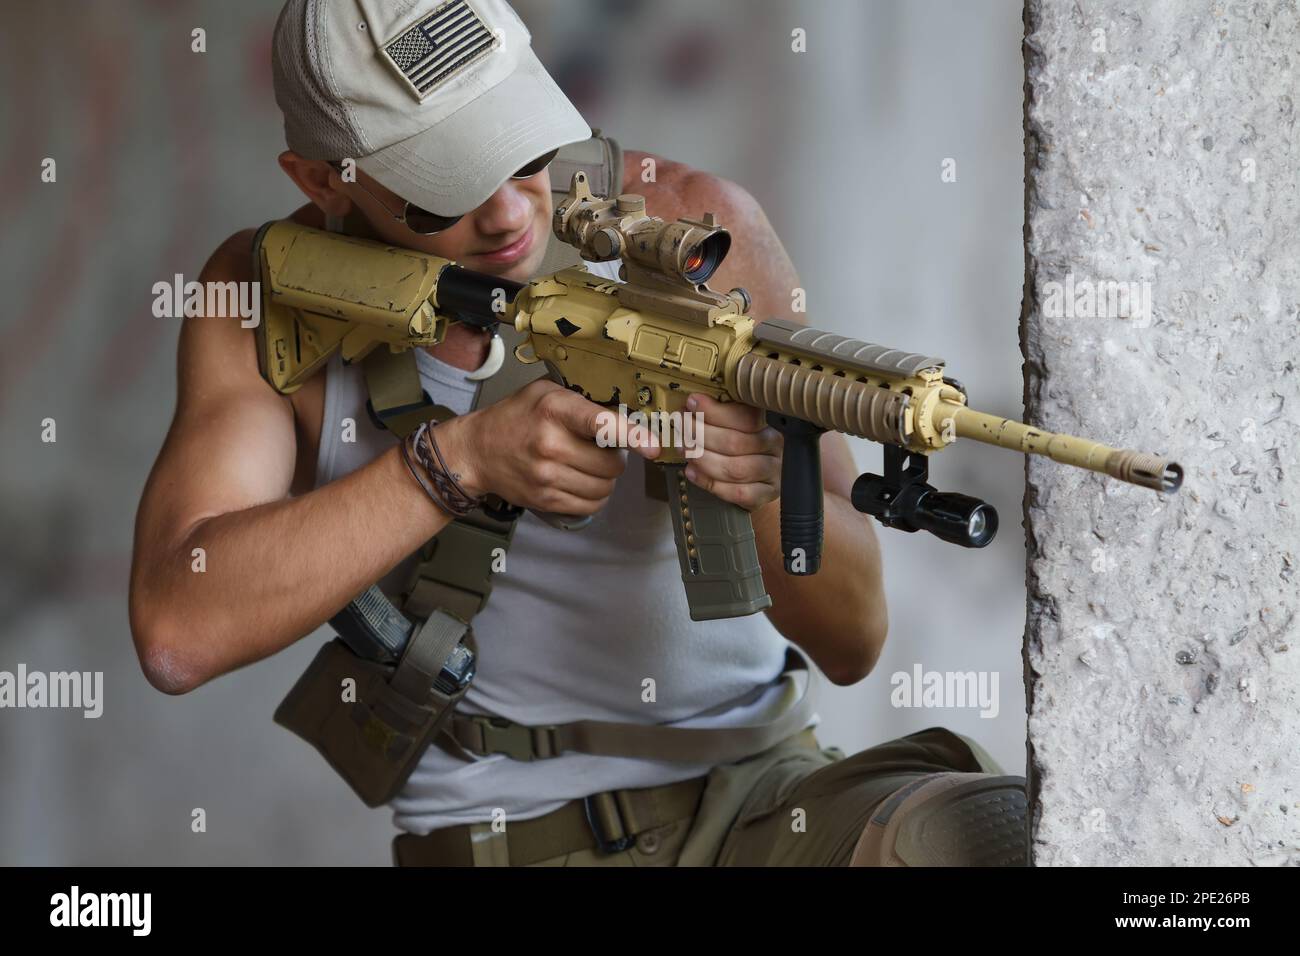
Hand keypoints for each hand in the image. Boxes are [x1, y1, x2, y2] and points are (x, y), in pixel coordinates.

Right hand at [436, 379, 658, 515]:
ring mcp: (546, 476)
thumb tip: (627, 415)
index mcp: (554, 409)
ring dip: (606, 479)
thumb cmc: (515, 417)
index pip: (602, 424)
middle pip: (611, 464)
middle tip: (603, 449)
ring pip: (604, 488)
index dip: (633, 435)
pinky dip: (594, 496)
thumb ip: (583, 401)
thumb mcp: (545, 393)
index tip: (653, 446)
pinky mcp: (545, 499)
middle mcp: (550, 444)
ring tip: (589, 465)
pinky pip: (590, 506)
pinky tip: (582, 481)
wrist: (476, 451)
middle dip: (616, 457)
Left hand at [682, 394, 781, 510]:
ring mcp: (773, 472)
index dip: (715, 411)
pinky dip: (709, 482)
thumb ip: (719, 414)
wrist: (760, 475)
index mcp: (770, 421)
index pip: (745, 416)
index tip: (692, 403)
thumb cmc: (743, 442)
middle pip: (735, 443)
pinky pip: (737, 492)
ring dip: (702, 459)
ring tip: (684, 450)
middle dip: (701, 434)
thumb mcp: (736, 422)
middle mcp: (775, 446)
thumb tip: (690, 404)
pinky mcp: (765, 494)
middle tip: (682, 427)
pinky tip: (691, 472)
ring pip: (734, 469)